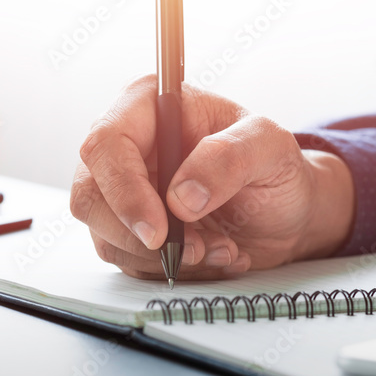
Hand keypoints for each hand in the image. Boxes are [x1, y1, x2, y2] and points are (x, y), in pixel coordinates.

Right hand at [69, 75, 354, 279]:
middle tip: (194, 249)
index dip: (124, 191)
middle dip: (139, 234)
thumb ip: (229, 158)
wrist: (286, 211)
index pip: (106, 145)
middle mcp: (128, 146)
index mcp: (150, 105)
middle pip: (90, 195)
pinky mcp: (129, 230)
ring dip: (163, 256)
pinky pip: (127, 260)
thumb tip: (181, 196)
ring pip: (105, 235)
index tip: (160, 230)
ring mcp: (123, 190)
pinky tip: (210, 255)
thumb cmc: (274, 167)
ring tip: (219, 248)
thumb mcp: (270, 147)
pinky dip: (169, 269)